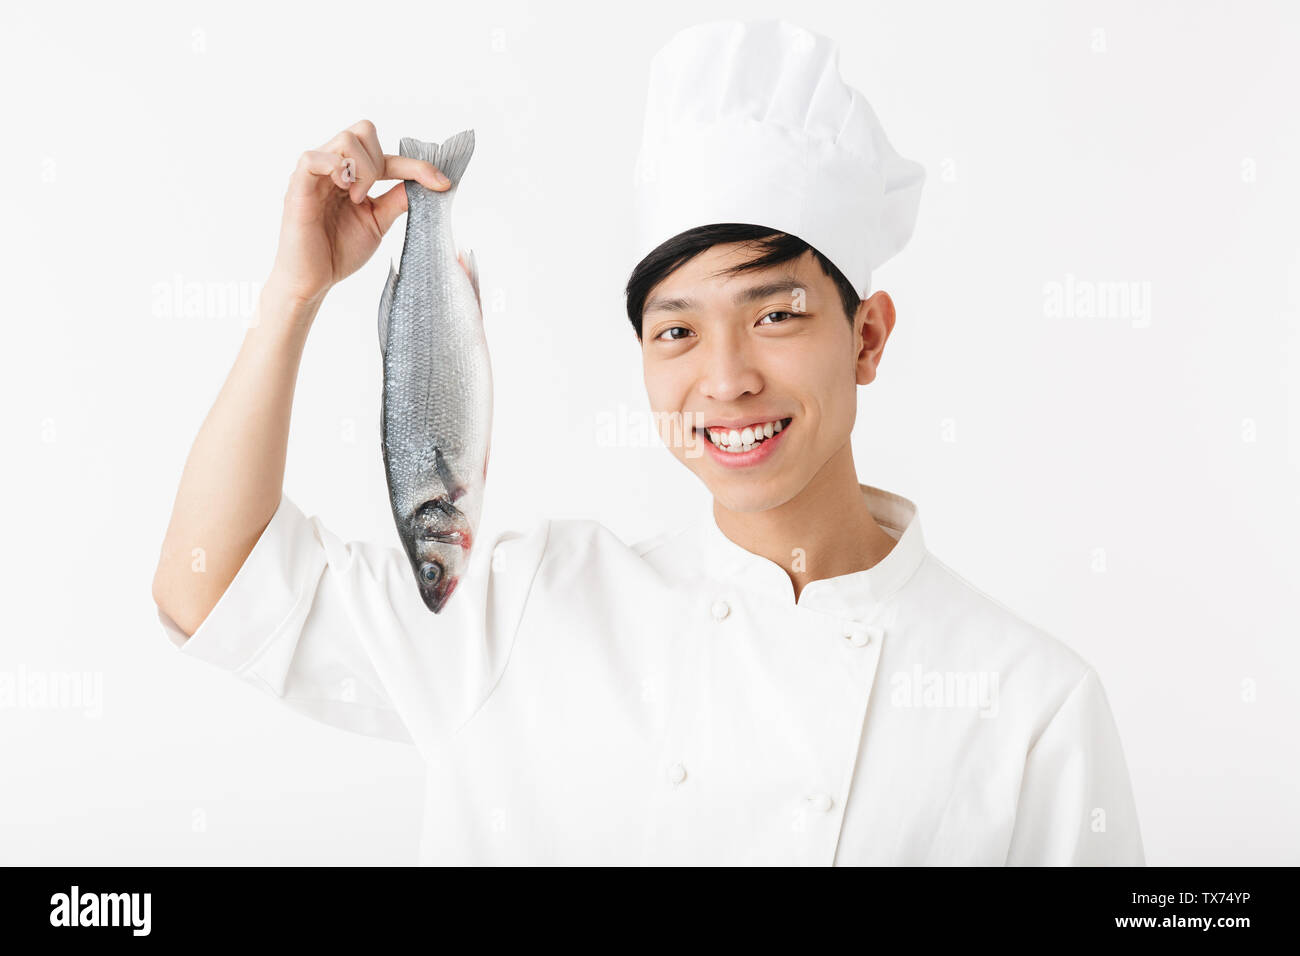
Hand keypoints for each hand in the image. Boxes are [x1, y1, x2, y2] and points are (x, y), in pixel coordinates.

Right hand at [267, 119, 452, 307]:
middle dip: (380, 162)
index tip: (443, 183)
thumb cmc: (339, 251)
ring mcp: (315, 174)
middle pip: (364, 130)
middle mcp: (333, 167)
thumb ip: (397, 200)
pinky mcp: (298, 186)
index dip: (417, 165)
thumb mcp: (378, 221)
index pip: (386, 154)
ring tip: (356, 199)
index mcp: (351, 174)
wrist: (313, 280)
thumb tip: (427, 184)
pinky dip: (336, 169)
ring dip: (363, 169)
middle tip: (371, 196)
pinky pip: (313, 158)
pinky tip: (344, 191)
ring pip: (346, 139)